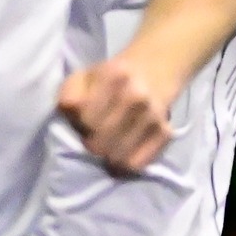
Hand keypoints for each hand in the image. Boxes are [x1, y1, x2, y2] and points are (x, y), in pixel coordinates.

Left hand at [57, 59, 175, 174]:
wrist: (155, 71)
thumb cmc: (110, 80)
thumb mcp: (84, 77)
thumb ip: (70, 95)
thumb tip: (74, 114)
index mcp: (116, 77)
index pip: (86, 120)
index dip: (79, 125)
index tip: (83, 121)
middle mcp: (138, 97)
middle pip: (99, 143)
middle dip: (92, 143)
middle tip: (94, 135)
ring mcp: (154, 116)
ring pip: (117, 158)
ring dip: (107, 155)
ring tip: (108, 144)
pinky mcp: (165, 133)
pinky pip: (136, 164)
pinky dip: (125, 164)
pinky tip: (122, 152)